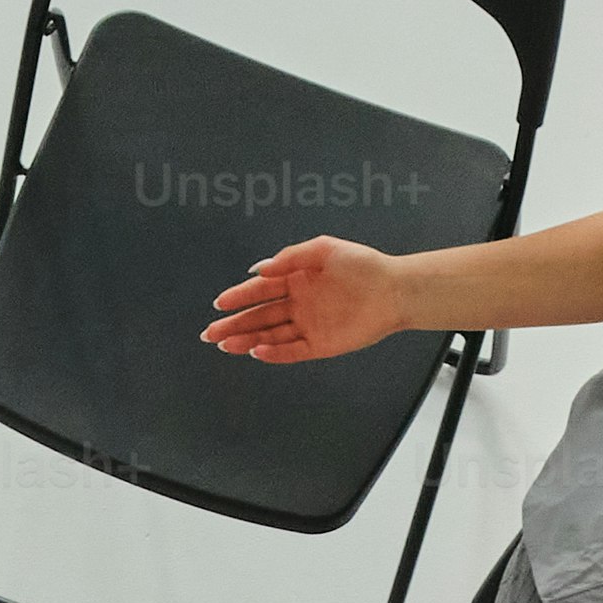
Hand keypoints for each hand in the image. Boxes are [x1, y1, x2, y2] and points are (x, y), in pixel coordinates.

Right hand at [202, 238, 409, 366]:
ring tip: (224, 345)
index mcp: (296, 281)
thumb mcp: (323, 249)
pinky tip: (256, 350)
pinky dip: (274, 352)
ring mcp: (308, 326)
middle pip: (259, 317)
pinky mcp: (320, 344)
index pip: (260, 291)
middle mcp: (298, 305)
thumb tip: (259, 269)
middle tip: (209, 333)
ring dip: (247, 340)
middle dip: (233, 325)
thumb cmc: (362, 265)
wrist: (393, 289)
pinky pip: (292, 351)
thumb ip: (290, 258)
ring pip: (270, 336)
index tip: (219, 304)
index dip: (238, 298)